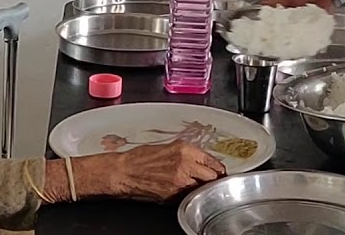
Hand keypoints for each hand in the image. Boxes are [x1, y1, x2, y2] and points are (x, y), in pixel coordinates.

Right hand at [72, 141, 225, 201]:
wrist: (123, 171)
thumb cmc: (141, 158)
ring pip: (202, 188)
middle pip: (212, 176)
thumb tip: (202, 161)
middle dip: (215, 180)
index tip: (220, 172)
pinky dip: (190, 195)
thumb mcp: (168, 147)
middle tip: (215, 182)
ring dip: (204, 189)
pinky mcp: (172, 194)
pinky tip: (186, 192)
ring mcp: (179, 180)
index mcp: (184, 149)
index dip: (219, 168)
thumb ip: (188, 154)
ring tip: (201, 188)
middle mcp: (184, 163)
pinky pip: (188, 196)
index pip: (212, 161)